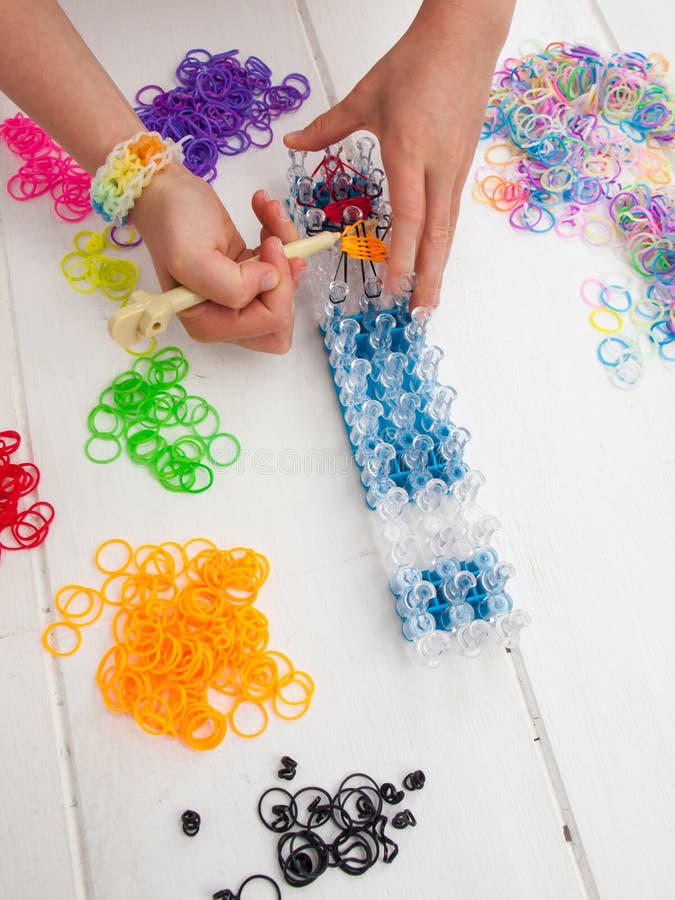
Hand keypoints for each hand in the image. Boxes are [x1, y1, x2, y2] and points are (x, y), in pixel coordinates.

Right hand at [130, 163, 305, 351]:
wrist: (165, 193)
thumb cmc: (172, 222)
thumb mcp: (192, 258)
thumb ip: (232, 286)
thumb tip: (270, 282)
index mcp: (210, 324)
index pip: (268, 322)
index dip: (278, 286)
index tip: (269, 246)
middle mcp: (225, 319)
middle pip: (282, 317)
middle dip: (287, 274)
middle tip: (275, 239)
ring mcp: (239, 298)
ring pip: (286, 290)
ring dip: (287, 249)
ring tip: (269, 213)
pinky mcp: (249, 276)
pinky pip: (281, 269)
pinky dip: (282, 236)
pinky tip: (264, 212)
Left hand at [284, 0, 513, 308]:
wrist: (464, 38)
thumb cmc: (414, 63)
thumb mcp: (366, 95)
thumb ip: (328, 127)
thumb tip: (292, 143)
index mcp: (409, 150)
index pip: (408, 215)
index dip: (401, 255)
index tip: (392, 286)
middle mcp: (438, 167)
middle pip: (435, 234)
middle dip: (428, 277)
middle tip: (420, 313)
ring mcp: (455, 168)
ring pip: (448, 228)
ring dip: (439, 267)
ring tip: (430, 300)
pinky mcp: (463, 166)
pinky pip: (452, 214)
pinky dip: (443, 243)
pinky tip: (436, 262)